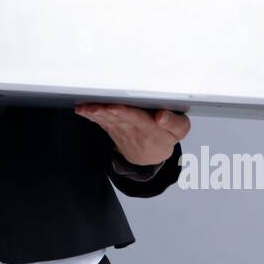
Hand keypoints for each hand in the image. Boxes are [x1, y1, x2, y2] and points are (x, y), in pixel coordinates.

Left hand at [74, 103, 189, 165]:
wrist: (150, 157)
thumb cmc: (164, 137)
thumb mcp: (179, 130)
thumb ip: (174, 122)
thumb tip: (162, 116)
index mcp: (151, 129)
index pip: (138, 120)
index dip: (126, 114)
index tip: (116, 107)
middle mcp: (134, 131)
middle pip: (119, 120)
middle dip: (107, 112)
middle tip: (95, 106)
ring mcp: (121, 132)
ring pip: (108, 122)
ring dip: (96, 115)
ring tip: (86, 108)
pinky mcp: (113, 130)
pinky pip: (101, 123)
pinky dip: (91, 117)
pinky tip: (83, 110)